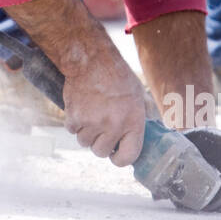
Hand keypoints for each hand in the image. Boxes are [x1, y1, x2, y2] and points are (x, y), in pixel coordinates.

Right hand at [62, 52, 147, 167]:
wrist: (92, 60)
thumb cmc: (117, 75)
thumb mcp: (138, 95)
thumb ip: (140, 116)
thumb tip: (148, 130)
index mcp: (133, 121)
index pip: (128, 157)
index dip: (120, 159)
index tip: (115, 155)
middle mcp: (113, 125)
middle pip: (101, 152)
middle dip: (99, 143)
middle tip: (100, 130)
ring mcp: (92, 122)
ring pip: (84, 142)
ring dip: (86, 133)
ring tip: (90, 115)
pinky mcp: (74, 116)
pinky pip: (71, 130)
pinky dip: (74, 122)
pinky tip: (80, 108)